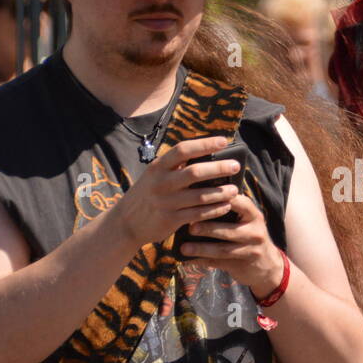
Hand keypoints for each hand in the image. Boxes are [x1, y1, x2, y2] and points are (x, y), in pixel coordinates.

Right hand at [111, 136, 241, 249]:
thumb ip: (174, 166)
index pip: (183, 150)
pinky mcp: (171, 219)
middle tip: (236, 165)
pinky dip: (214, 210)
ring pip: (200, 195)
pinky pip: (198, 214)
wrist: (126, 222)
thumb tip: (204, 154)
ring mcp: (166, 202)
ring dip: (221, 192)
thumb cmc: (147, 194)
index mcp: (158, 167)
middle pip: (195, 172)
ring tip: (234, 189)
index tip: (223, 140)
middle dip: (218, 168)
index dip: (204, 144)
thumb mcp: (154, 175)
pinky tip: (225, 206)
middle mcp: (161, 182)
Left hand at [180, 193, 284, 294]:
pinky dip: (202, 262)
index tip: (202, 199)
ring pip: (223, 250)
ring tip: (184, 248)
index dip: (221, 201)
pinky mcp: (241, 266)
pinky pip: (218, 264)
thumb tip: (201, 196)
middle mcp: (255, 233)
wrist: (268, 265)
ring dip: (201, 249)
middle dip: (208, 228)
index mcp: (254, 216)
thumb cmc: (250, 235)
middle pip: (229, 230)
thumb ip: (232, 209)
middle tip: (190, 227)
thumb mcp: (248, 221)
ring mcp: (250, 251)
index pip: (239, 204)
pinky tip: (188, 260)